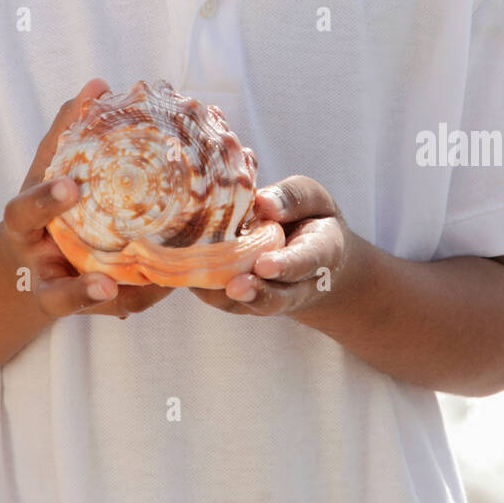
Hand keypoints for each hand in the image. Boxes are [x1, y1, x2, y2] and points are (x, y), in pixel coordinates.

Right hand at [3, 79, 173, 318]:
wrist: (30, 269)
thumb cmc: (47, 208)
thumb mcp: (50, 170)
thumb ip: (69, 131)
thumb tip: (98, 84)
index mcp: (26, 224)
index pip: (24, 211)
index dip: (45, 199)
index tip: (69, 185)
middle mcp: (37, 262)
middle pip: (45, 276)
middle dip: (68, 264)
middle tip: (97, 256)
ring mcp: (58, 291)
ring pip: (66, 302)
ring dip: (90, 295)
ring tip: (115, 291)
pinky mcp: (93, 307)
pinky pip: (117, 307)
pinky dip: (139, 297)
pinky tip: (168, 286)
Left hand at [189, 175, 358, 316]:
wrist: (309, 261)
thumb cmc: (309, 219)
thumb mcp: (312, 199)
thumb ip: (292, 198)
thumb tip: (262, 201)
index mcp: (322, 253)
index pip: (307, 261)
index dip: (286, 265)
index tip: (265, 265)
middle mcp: (297, 285)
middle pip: (278, 298)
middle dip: (256, 293)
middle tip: (234, 287)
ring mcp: (267, 297)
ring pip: (246, 304)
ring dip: (222, 294)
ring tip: (199, 277)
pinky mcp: (239, 300)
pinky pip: (220, 298)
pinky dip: (203, 285)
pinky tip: (181, 264)